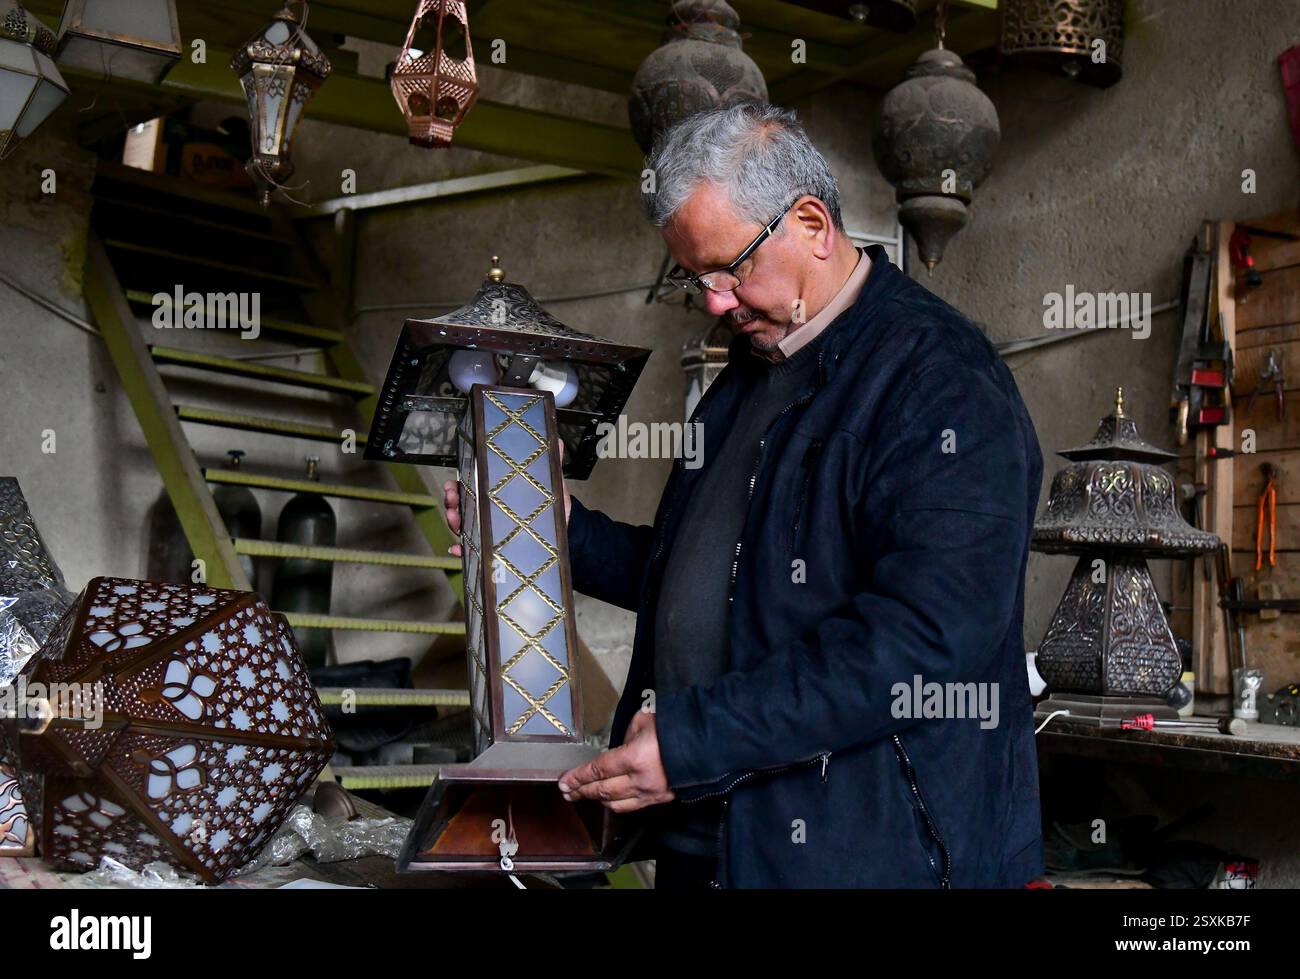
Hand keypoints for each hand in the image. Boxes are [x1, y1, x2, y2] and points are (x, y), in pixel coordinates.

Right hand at [443, 442, 571, 557]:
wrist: (563, 535)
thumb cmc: (551, 509)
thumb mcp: (551, 488)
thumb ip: (551, 467)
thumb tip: (558, 441)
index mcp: (498, 495)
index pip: (473, 488)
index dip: (459, 486)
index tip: (451, 484)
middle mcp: (490, 512)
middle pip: (464, 506)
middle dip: (452, 502)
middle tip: (451, 499)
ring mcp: (490, 531)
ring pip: (464, 526)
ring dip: (454, 522)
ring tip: (454, 520)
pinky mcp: (495, 548)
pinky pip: (475, 551)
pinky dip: (463, 550)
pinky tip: (458, 548)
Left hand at [557, 711, 675, 812]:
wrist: (708, 742)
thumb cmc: (675, 725)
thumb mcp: (644, 721)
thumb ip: (626, 737)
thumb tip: (617, 750)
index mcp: (635, 758)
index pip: (598, 770)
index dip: (578, 777)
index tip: (564, 781)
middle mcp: (641, 780)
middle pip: (603, 790)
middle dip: (582, 791)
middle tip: (567, 792)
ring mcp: (652, 793)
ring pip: (616, 804)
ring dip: (597, 800)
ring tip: (585, 795)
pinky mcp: (661, 799)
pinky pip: (632, 806)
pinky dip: (616, 803)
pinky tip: (609, 799)